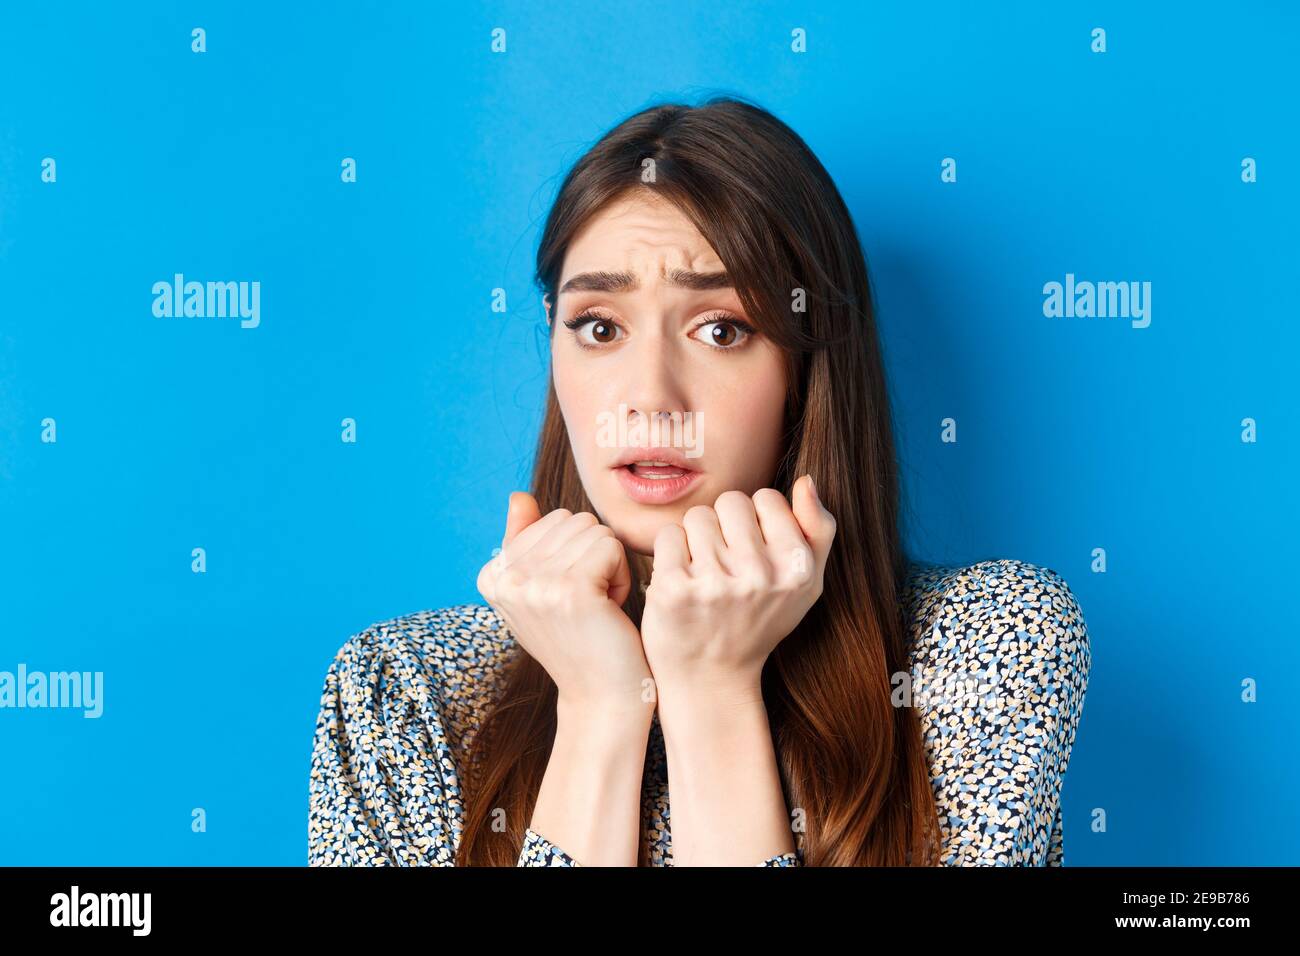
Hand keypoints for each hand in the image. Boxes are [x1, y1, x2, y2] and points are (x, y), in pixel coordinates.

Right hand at [476, 492, 654, 716]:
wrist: (601, 697)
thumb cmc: (580, 638)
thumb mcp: (542, 589)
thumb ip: (526, 541)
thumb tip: (519, 496)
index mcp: (492, 575)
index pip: (550, 519)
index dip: (573, 554)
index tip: (568, 598)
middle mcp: (505, 579)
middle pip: (574, 520)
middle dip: (593, 556)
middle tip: (588, 604)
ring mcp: (534, 584)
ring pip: (595, 532)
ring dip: (609, 567)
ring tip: (598, 608)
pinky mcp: (570, 590)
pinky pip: (611, 547)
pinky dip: (622, 577)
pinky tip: (611, 610)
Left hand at [639, 476, 836, 696]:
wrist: (711, 678)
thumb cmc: (759, 621)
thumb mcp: (806, 585)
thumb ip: (818, 529)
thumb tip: (807, 481)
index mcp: (796, 569)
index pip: (767, 498)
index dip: (756, 519)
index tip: (753, 551)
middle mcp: (759, 576)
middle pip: (730, 501)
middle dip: (724, 525)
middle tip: (725, 563)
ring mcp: (715, 583)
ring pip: (697, 516)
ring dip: (696, 539)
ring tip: (704, 573)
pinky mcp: (675, 589)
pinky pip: (668, 536)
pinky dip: (670, 554)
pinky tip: (682, 580)